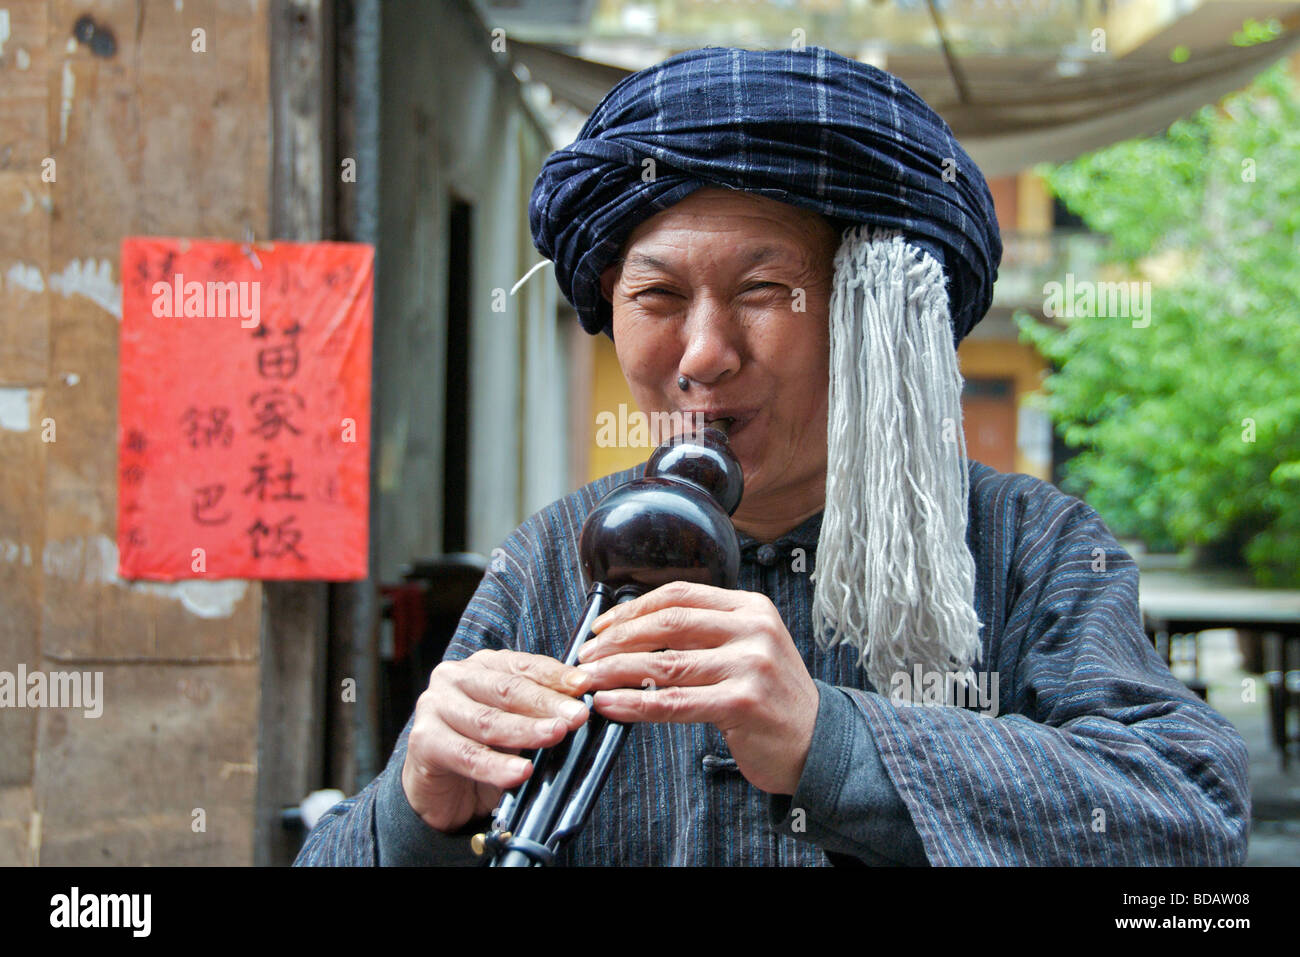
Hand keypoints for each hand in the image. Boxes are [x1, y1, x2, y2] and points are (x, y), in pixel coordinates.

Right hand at [401, 648, 592, 832]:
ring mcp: (435, 706)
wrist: (441, 788)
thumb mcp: (516, 726)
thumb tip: (581, 712)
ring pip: (488, 720)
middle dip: (546, 703)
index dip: (555, 675)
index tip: (584, 686)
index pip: (522, 666)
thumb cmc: (485, 750)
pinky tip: (521, 773)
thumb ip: (540, 715)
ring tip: (555, 735)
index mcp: (482, 666)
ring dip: (525, 730)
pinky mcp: (423, 740)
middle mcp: (455, 677)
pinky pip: (467, 755)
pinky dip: (497, 766)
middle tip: (577, 716)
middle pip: (506, 689)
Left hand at [576, 581, 818, 794]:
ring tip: (588, 680)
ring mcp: (751, 665)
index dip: (633, 608)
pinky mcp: (742, 703)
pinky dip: (635, 703)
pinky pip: (674, 702)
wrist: (816, 743)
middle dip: (618, 638)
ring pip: (666, 663)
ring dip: (617, 671)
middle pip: (669, 622)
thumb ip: (704, 634)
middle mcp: (753, 629)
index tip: (602, 627)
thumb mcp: (747, 649)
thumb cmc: (771, 698)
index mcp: (750, 608)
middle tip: (587, 656)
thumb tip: (635, 632)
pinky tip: (611, 704)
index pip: (680, 594)